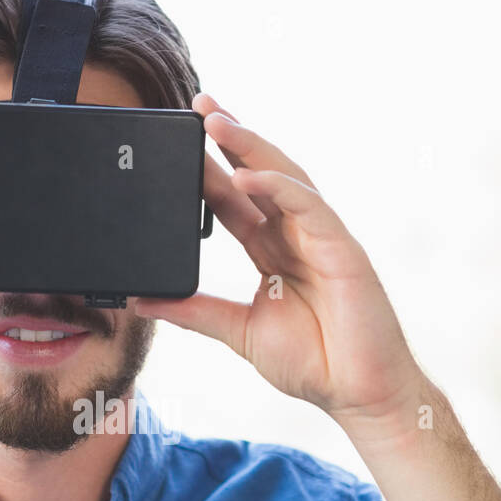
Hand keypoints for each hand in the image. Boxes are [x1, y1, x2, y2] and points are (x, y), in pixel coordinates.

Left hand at [135, 94, 425, 441]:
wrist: (356, 396)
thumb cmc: (314, 363)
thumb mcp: (238, 332)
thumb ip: (195, 312)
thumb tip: (144, 300)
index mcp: (273, 251)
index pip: (236, 199)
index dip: (210, 168)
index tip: (179, 139)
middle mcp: (297, 236)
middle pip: (261, 174)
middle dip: (231, 139)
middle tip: (198, 105)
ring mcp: (322, 238)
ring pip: (286, 178)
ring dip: (252, 148)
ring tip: (217, 122)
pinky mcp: (343, 250)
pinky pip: (310, 208)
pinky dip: (279, 188)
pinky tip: (249, 175)